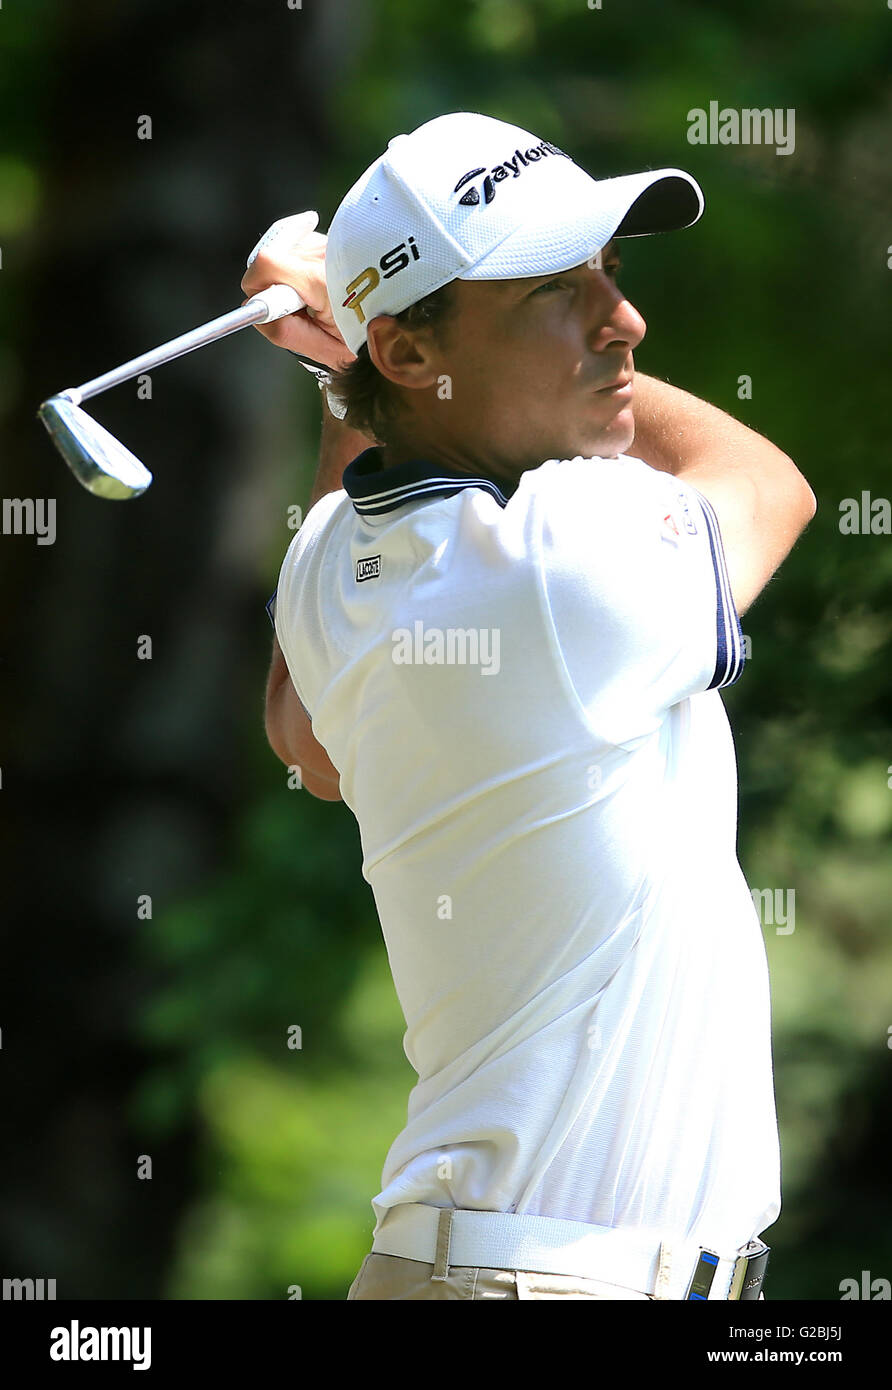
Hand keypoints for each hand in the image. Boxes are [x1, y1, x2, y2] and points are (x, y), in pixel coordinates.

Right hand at [240, 212, 356, 371]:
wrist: (404, 319)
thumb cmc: (367, 337)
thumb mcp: (328, 348)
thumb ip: (285, 331)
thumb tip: (254, 312)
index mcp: (322, 281)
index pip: (267, 264)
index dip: (255, 287)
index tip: (264, 309)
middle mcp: (325, 253)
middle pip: (269, 259)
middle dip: (273, 288)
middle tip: (299, 312)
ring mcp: (330, 241)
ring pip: (284, 253)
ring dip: (289, 277)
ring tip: (317, 301)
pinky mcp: (334, 238)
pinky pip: (300, 247)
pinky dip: (301, 267)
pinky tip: (320, 286)